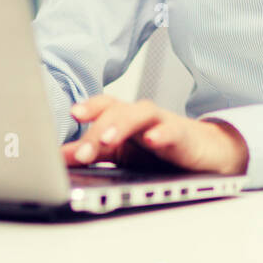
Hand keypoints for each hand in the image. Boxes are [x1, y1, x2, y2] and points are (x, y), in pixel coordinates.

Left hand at [64, 95, 248, 175]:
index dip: (89, 106)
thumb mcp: (121, 153)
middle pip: (118, 109)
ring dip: (123, 124)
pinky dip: (162, 134)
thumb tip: (58, 156)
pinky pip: (173, 132)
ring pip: (143, 113)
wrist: (204, 154)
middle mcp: (140, 116)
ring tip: (108, 140)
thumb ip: (92, 152)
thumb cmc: (159, 151)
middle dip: (98, 129)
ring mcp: (162, 124)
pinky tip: (153, 141)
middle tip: (82, 153)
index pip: (104, 105)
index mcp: (123, 118)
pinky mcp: (184, 137)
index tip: (73, 114)